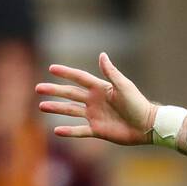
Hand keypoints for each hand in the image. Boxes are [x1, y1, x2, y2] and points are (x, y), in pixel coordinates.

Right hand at [35, 52, 155, 144]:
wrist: (147, 126)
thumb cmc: (138, 104)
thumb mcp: (124, 86)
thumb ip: (111, 72)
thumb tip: (102, 54)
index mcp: (100, 89)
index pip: (79, 78)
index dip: (66, 73)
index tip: (51, 68)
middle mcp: (95, 101)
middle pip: (70, 94)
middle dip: (54, 91)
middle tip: (38, 88)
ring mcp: (95, 116)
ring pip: (71, 111)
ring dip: (57, 108)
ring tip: (42, 106)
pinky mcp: (98, 130)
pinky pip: (80, 130)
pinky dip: (69, 131)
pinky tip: (57, 130)